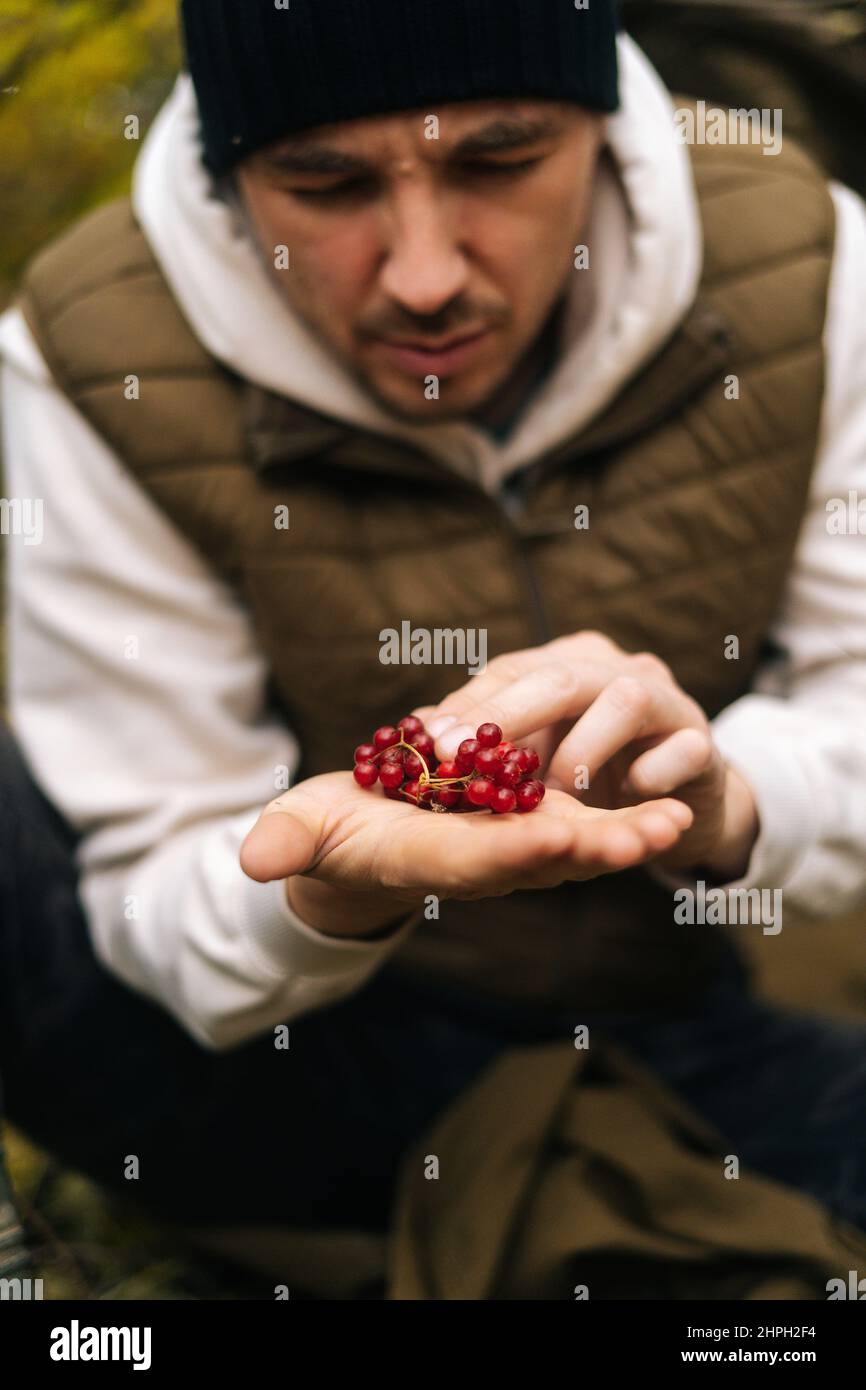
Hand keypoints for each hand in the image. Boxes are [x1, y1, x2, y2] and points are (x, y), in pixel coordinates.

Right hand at [239, 768, 693, 939]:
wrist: (364, 846)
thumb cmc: (326, 833)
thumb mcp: (301, 830)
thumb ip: (287, 841)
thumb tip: (253, 860)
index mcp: (423, 858)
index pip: (467, 859)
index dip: (507, 851)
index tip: (548, 837)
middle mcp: (478, 861)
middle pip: (538, 860)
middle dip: (586, 851)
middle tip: (636, 838)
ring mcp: (511, 848)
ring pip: (574, 847)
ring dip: (623, 837)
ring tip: (675, 822)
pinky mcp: (531, 828)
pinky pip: (584, 827)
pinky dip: (625, 820)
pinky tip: (675, 807)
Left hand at [418, 631, 759, 880]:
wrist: (677, 802)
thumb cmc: (594, 771)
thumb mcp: (537, 753)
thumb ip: (489, 740)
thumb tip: (415, 733)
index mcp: (570, 662)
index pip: (513, 671)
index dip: (471, 703)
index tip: (428, 738)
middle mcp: (618, 669)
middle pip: (563, 676)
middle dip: (510, 715)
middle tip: (466, 757)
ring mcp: (668, 701)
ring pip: (625, 699)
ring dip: (582, 749)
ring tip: (558, 790)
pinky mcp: (702, 743)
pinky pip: (682, 749)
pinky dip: (653, 773)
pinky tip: (632, 792)